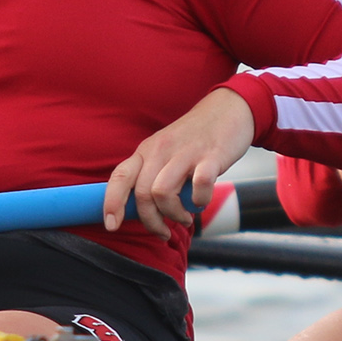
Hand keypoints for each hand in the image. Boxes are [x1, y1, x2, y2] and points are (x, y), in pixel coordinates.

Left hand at [105, 89, 254, 236]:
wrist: (229, 108)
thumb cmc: (197, 136)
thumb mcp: (166, 150)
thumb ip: (153, 174)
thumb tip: (146, 211)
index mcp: (147, 150)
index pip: (120, 177)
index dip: (112, 203)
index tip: (111, 225)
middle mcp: (162, 150)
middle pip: (142, 194)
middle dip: (151, 221)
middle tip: (164, 231)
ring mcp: (186, 152)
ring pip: (163, 193)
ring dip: (173, 214)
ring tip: (185, 218)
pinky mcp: (212, 156)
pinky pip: (199, 185)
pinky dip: (200, 200)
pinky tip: (203, 201)